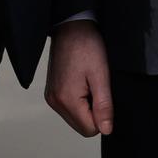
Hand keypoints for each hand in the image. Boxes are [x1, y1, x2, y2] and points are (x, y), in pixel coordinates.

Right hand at [45, 19, 113, 136]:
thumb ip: (103, 106)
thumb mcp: (101, 75)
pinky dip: (78, 101)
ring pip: (75, 119)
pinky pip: (69, 109)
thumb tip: (106, 130)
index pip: (90, 129)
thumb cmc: (86, 46)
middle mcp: (54, 102)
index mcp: (66, 99)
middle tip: (96, 88)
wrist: (70, 27)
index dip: (102, 116)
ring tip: (88, 83)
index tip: (102, 94)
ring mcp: (51, 97)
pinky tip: (81, 83)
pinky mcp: (51, 92)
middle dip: (93, 113)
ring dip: (86, 107)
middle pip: (81, 126)